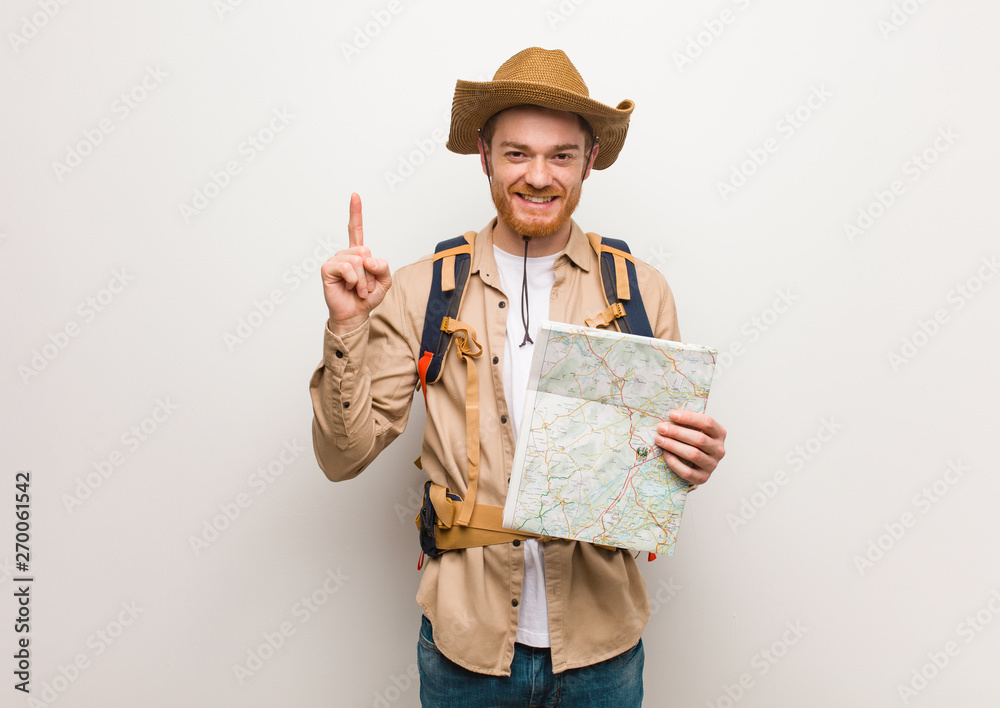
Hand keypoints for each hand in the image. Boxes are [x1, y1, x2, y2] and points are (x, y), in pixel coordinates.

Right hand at [321, 193, 391, 335]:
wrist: (355, 314)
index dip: (355, 212)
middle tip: (365, 286)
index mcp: (358, 253)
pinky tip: (350, 287)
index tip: (355, 195)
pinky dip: (353, 280)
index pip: (356, 229)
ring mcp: (336, 260)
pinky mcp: (327, 269)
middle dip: (371, 272)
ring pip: (357, 260)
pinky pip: (347, 267)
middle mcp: (345, 253)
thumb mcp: (384, 282)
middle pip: (365, 250)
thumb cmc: (367, 297)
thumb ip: (383, 267)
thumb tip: (367, 258)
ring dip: (363, 280)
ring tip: (358, 289)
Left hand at [654, 410, 725, 485]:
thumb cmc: (692, 442)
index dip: (689, 418)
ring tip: (659, 439)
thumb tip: (670, 416)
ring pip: (693, 454)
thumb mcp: (694, 430)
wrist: (695, 466)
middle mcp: (719, 450)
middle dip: (677, 432)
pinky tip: (665, 454)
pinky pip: (687, 471)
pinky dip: (674, 462)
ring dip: (673, 445)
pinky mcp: (703, 478)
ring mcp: (712, 465)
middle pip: (699, 439)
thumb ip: (687, 423)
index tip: (672, 415)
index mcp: (719, 434)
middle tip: (661, 428)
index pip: (707, 422)